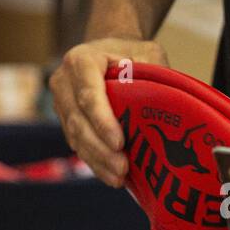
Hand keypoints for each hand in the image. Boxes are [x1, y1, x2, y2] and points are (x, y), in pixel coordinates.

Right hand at [48, 38, 166, 185]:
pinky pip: (77, 145)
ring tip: (118, 178)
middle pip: (79, 122)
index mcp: (80, 60)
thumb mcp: (146, 52)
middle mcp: (63, 82)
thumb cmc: (130, 52)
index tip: (120, 143)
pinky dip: (94, 162)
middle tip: (122, 168)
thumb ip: (152, 72)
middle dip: (100, 149)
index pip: (88, 94)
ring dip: (97, 161)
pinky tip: (111, 176)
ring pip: (75, 138)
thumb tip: (168, 103)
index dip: (102, 121)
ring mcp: (61, 104)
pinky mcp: (65, 122)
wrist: (107, 53)